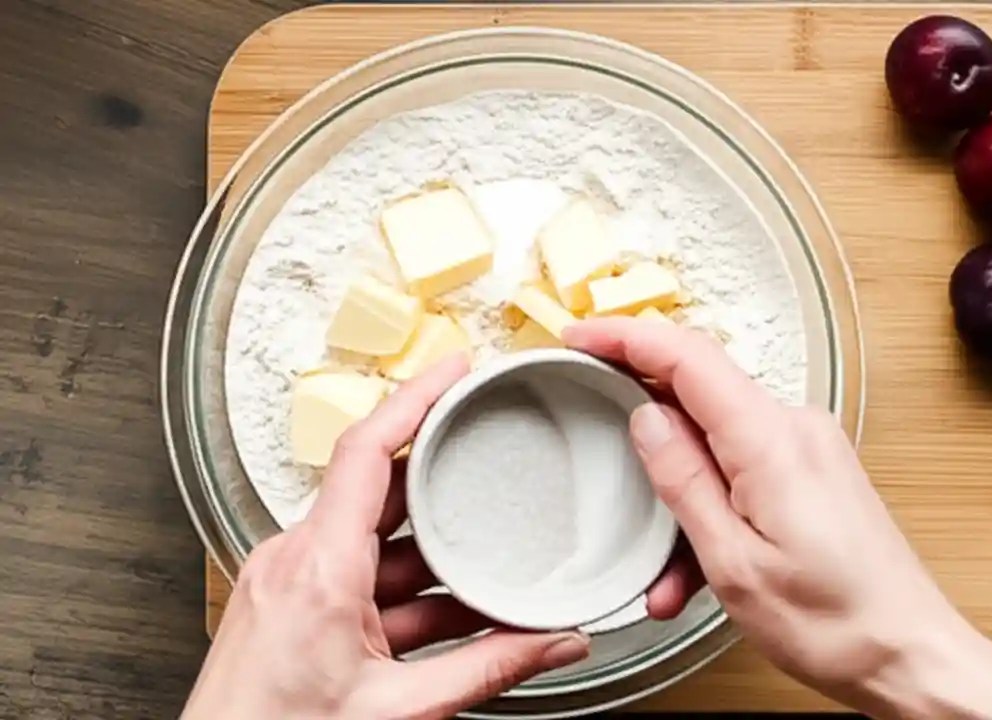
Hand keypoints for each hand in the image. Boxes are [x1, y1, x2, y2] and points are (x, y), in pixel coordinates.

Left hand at [181, 355, 587, 719]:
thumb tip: (554, 643)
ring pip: (377, 544)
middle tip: (496, 459)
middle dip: (446, 483)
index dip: (416, 399)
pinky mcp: (292, 609)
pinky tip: (453, 610)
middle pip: (382, 493)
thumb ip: (488, 670)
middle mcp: (296, 562)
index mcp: (318, 569)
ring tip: (492, 563)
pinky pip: (360, 577)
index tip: (454, 370)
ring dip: (433, 554)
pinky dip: (409, 589)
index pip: (368, 452)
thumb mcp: (399, 710)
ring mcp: (290, 584)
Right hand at [566, 319, 991, 719]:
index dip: (626, 336)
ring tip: (667, 580)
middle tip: (605, 470)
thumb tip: (646, 419)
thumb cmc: (836, 622)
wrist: (909, 654)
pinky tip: (699, 573)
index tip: (579, 336)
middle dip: (646, 443)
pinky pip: (743, 471)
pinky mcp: (813, 473)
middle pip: (697, 397)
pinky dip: (712, 513)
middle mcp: (795, 429)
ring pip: (715, 448)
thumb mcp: (732, 562)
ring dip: (680, 502)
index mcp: (771, 440)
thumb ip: (683, 480)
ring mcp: (808, 449)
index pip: (688, 356)